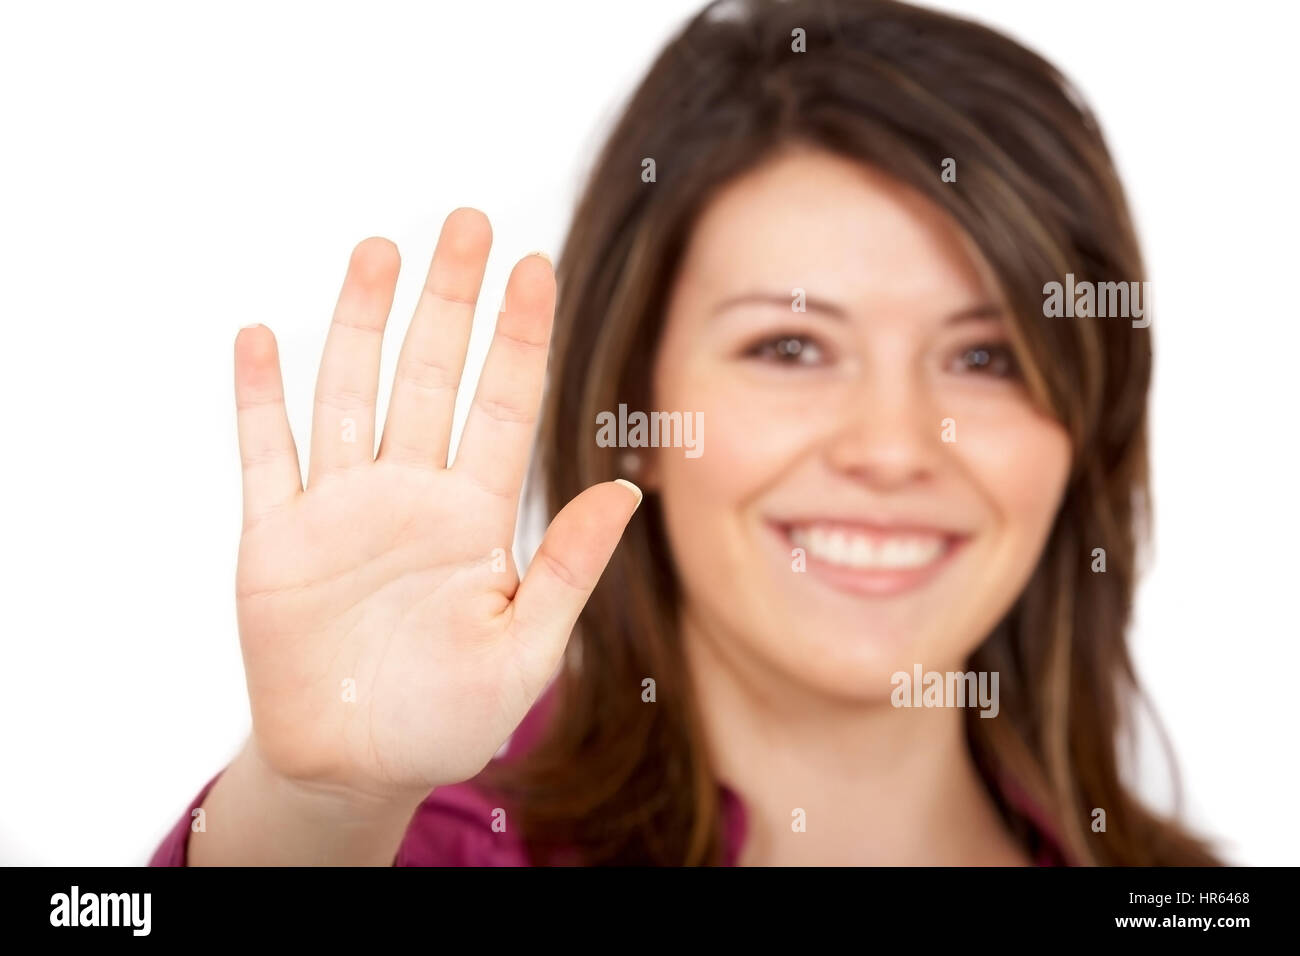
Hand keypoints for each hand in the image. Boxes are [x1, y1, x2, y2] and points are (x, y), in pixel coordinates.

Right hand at [230, 208, 638, 803]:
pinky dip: (260, 399)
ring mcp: (341, 509)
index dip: (519, 337)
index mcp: (474, 517)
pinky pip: (266, 455)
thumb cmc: (446, 717)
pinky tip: (263, 337)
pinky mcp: (276, 539)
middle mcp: (410, 495)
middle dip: (448, 301)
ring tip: (378, 251)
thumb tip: (625, 490)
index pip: (505, 406)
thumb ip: (568, 568)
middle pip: (431, 376)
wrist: (355, 765)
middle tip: (466, 222)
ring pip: (352, 394)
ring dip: (360, 324)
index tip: (536, 267)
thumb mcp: (524, 650)